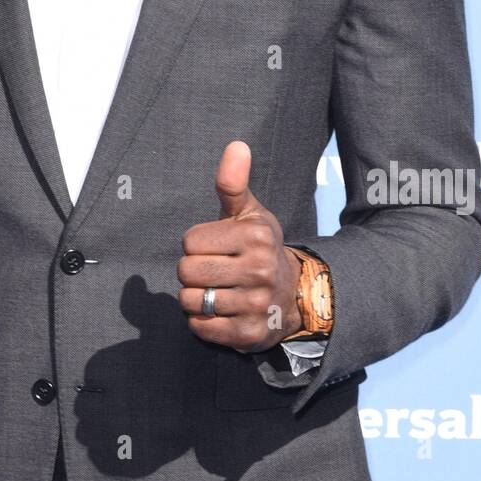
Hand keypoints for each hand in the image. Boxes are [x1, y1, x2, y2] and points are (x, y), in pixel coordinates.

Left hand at [177, 140, 302, 353]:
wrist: (294, 296)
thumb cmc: (259, 248)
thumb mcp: (249, 214)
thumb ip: (233, 183)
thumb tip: (236, 145)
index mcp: (256, 236)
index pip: (190, 242)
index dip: (196, 245)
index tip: (216, 248)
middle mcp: (259, 270)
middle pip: (186, 271)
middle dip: (192, 272)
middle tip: (215, 271)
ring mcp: (255, 304)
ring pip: (190, 301)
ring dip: (196, 298)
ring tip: (218, 291)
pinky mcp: (248, 334)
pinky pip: (200, 327)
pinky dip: (202, 321)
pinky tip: (221, 311)